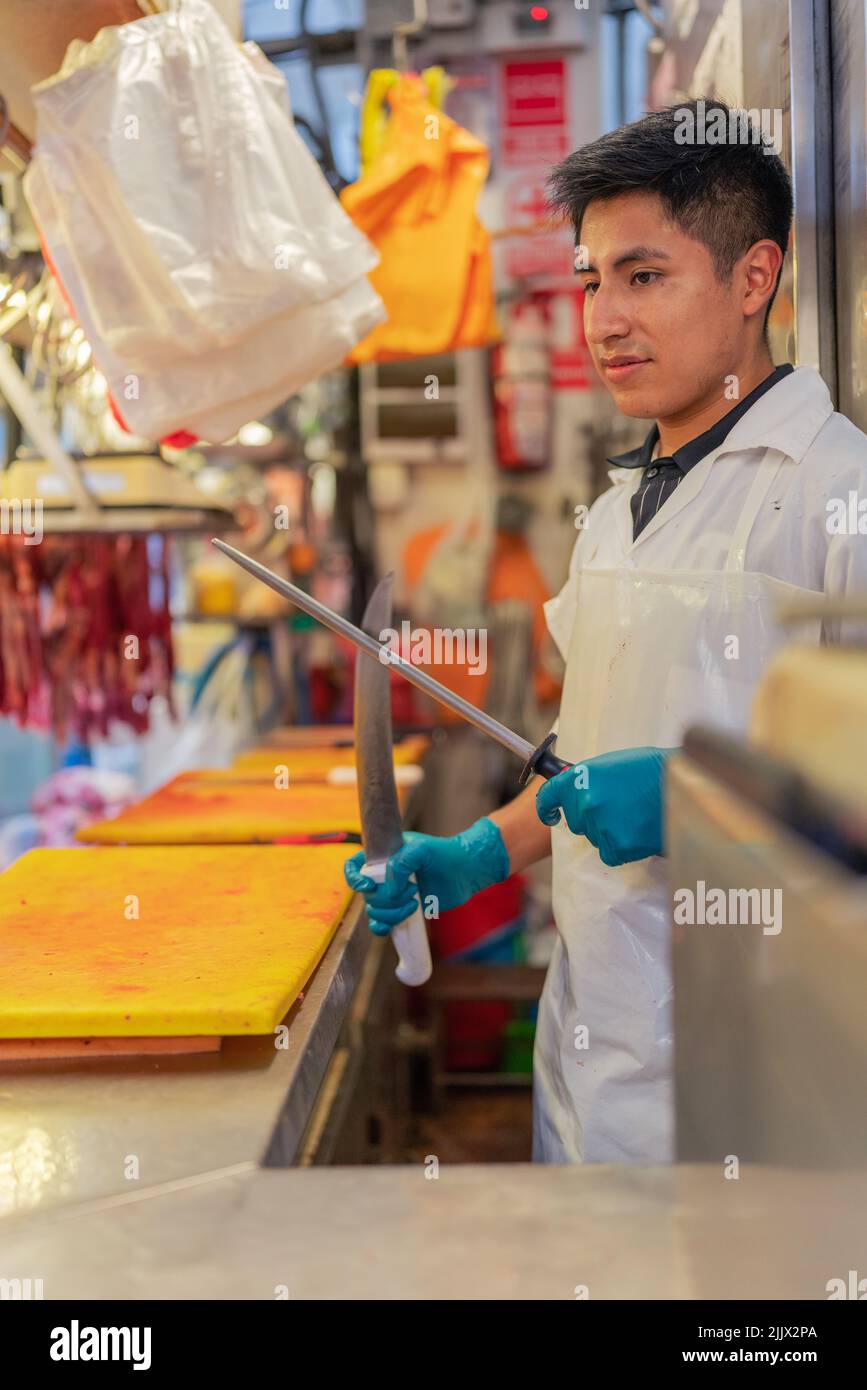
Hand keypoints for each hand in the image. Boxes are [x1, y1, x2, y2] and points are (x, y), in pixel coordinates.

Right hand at [344, 816, 509, 934]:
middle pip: (367, 895)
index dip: (354, 878)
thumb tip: (389, 890)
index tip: (368, 886)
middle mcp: (383, 876)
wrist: (466, 872)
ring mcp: (392, 895)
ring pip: (374, 911)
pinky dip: (382, 927)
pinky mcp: (401, 911)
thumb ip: (401, 864)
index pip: (354, 866)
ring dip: (391, 913)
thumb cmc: (445, 854)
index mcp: (383, 856)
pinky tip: (389, 928)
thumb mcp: (422, 850)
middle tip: (412, 890)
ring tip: (415, 903)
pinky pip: (382, 924)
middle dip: (387, 898)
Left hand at [535, 746, 676, 866]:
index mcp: (580, 778)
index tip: (552, 814)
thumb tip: (573, 790)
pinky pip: (611, 853)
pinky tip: (639, 831)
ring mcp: (600, 825)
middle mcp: (585, 802)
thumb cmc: (651, 769)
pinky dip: (623, 847)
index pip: (549, 797)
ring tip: (635, 815)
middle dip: (593, 817)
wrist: (682, 785)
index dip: (548, 808)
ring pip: (596, 837)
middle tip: (619, 807)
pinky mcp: (618, 846)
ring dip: (611, 831)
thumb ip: (588, 779)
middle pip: (578, 821)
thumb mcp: (611, 765)